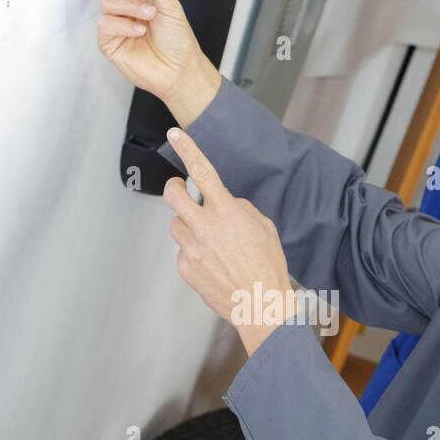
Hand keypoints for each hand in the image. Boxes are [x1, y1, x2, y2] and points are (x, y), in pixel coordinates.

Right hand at [96, 0, 219, 121]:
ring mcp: (117, 23)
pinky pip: (106, 24)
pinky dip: (123, 25)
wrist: (178, 71)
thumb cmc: (178, 41)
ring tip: (149, 15)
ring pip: (107, 1)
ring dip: (129, 5)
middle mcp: (127, 7)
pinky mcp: (110, 42)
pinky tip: (139, 30)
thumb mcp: (171, 7)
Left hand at [162, 127, 294, 355]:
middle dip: (174, 187)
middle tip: (180, 189)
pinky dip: (194, 253)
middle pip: (173, 195)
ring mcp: (192, 248)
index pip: (202, 171)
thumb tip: (227, 205)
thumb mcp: (264, 228)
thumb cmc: (267, 268)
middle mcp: (205, 226)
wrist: (260, 305)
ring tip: (208, 241)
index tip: (175, 134)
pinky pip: (183, 252)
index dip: (187, 148)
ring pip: (176, 225)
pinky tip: (212, 264)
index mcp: (226, 211)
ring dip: (187, 226)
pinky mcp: (186, 268)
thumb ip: (241, 210)